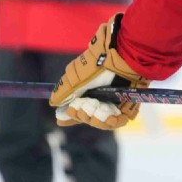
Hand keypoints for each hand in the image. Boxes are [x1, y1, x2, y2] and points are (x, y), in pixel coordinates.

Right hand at [49, 14, 149, 129]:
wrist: (120, 58)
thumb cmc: (97, 66)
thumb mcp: (75, 78)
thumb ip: (64, 91)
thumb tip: (53, 103)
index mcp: (89, 93)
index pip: (79, 110)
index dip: (72, 117)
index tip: (62, 120)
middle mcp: (102, 99)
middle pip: (90, 119)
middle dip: (82, 116)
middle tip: (80, 108)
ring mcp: (115, 103)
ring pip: (104, 122)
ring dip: (96, 119)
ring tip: (94, 110)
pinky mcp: (128, 106)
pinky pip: (119, 120)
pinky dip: (112, 120)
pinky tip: (109, 116)